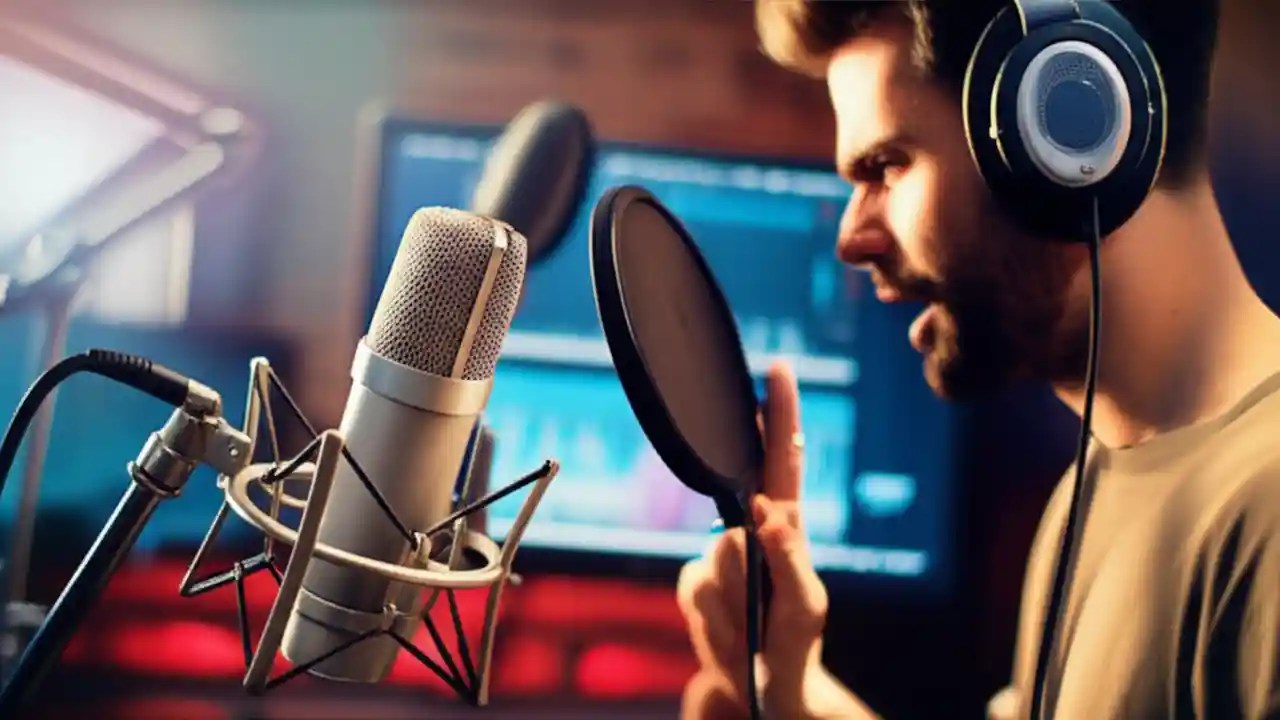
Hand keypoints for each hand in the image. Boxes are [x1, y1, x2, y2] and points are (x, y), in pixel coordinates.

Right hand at [677, 363, 870, 718]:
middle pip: (732, 514)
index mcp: (785, 525)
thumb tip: (764, 509)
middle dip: (746, 571)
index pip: (781, 459)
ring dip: (733, 604)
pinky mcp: (693, 582)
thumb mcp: (804, 606)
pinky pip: (692, 590)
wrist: (763, 691)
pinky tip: (730, 636)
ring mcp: (717, 556)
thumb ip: (788, 558)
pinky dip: (713, 621)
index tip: (779, 368)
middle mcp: (748, 530)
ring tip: (752, 631)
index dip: (780, 413)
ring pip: (711, 563)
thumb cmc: (795, 643)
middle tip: (761, 614)